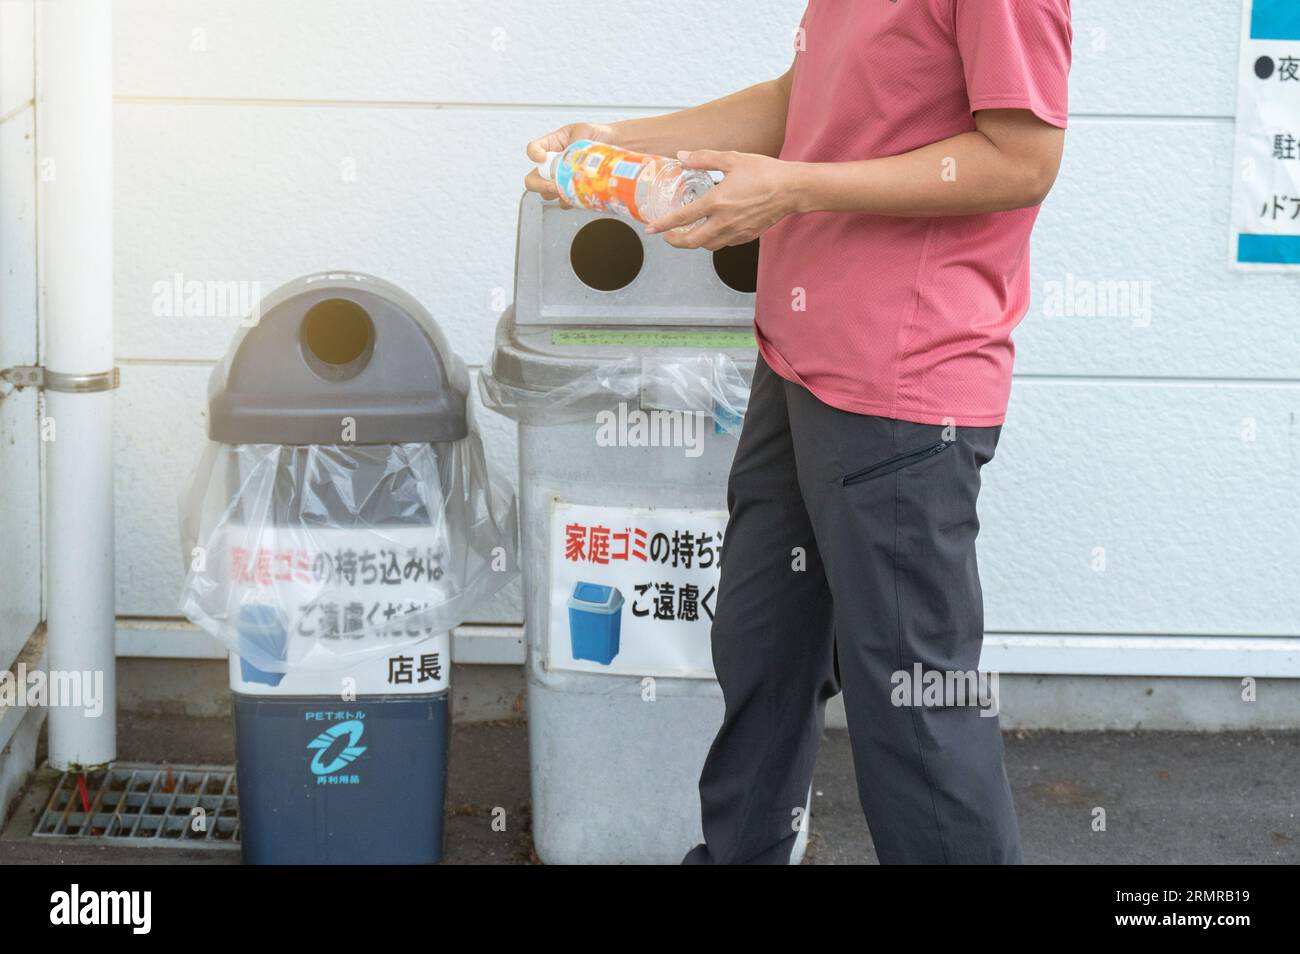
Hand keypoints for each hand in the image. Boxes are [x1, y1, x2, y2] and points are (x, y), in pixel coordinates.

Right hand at [524, 122, 618, 204]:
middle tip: (553, 185)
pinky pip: (564, 202)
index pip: (533, 149)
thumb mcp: (584, 131)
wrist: (614, 145)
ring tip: (568, 190)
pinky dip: (569, 201)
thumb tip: (572, 156)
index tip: (541, 158)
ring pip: (547, 193)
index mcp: (552, 145)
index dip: (534, 154)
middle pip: (532, 179)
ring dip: (555, 194)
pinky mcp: (572, 190)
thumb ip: (575, 141)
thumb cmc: (596, 134)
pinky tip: (579, 195)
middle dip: (539, 184)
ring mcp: (561, 179)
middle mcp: (552, 164)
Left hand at [645, 150, 799, 250]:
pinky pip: (724, 244)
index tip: (651, 229)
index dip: (663, 225)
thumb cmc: (765, 172)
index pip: (682, 218)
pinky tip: (713, 231)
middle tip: (668, 236)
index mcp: (716, 202)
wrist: (792, 189)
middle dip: (675, 241)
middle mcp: (723, 222)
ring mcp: (736, 232)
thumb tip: (682, 156)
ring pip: (707, 246)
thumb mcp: (732, 159)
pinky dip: (713, 241)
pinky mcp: (747, 236)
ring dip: (694, 242)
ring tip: (689, 233)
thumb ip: (704, 159)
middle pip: (691, 242)